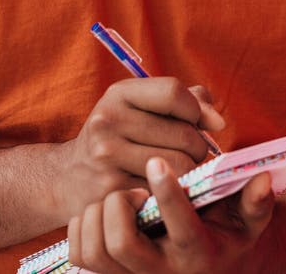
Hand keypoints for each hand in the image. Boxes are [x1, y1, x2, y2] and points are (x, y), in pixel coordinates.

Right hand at [54, 78, 224, 218]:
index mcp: (118, 94)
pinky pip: (165, 192)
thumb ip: (183, 101)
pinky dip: (172, 193)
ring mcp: (108, 157)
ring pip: (180, 166)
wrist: (68, 177)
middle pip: (184, 134)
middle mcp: (109, 121)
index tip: (202, 123)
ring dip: (190, 172)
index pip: (174, 92)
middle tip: (186, 154)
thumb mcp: (139, 107)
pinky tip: (161, 189)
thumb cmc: (118, 137)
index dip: (197, 109)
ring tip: (177, 171)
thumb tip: (217, 121)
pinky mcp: (113, 191)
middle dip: (197, 147)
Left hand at [67, 157, 273, 273]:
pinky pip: (81, 254)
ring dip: (100, 213)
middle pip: (123, 244)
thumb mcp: (248, 220)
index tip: (157, 162)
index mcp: (199, 254)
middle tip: (133, 189)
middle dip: (121, 206)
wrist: (211, 269)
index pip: (181, 230)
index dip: (167, 195)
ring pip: (98, 250)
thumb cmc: (228, 233)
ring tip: (119, 197)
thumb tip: (262, 179)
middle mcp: (163, 271)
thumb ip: (256, 201)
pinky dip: (83, 226)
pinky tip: (102, 208)